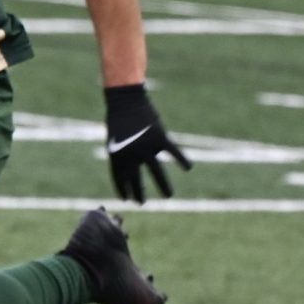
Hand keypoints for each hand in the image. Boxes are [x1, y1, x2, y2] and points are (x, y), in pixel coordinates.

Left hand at [102, 82, 190, 202]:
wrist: (126, 100)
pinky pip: (174, 152)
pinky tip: (188, 167)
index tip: (128, 200)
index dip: (123, 190)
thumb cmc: (119, 117)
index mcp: (118, 156)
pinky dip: (182, 159)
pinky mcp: (160, 138)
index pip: (120, 179)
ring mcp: (147, 148)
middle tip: (142, 203)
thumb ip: (123, 153)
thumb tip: (132, 168)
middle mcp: (132, 156)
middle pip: (137, 180)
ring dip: (164, 186)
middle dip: (140, 193)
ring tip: (169, 196)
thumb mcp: (115, 138)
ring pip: (157, 172)